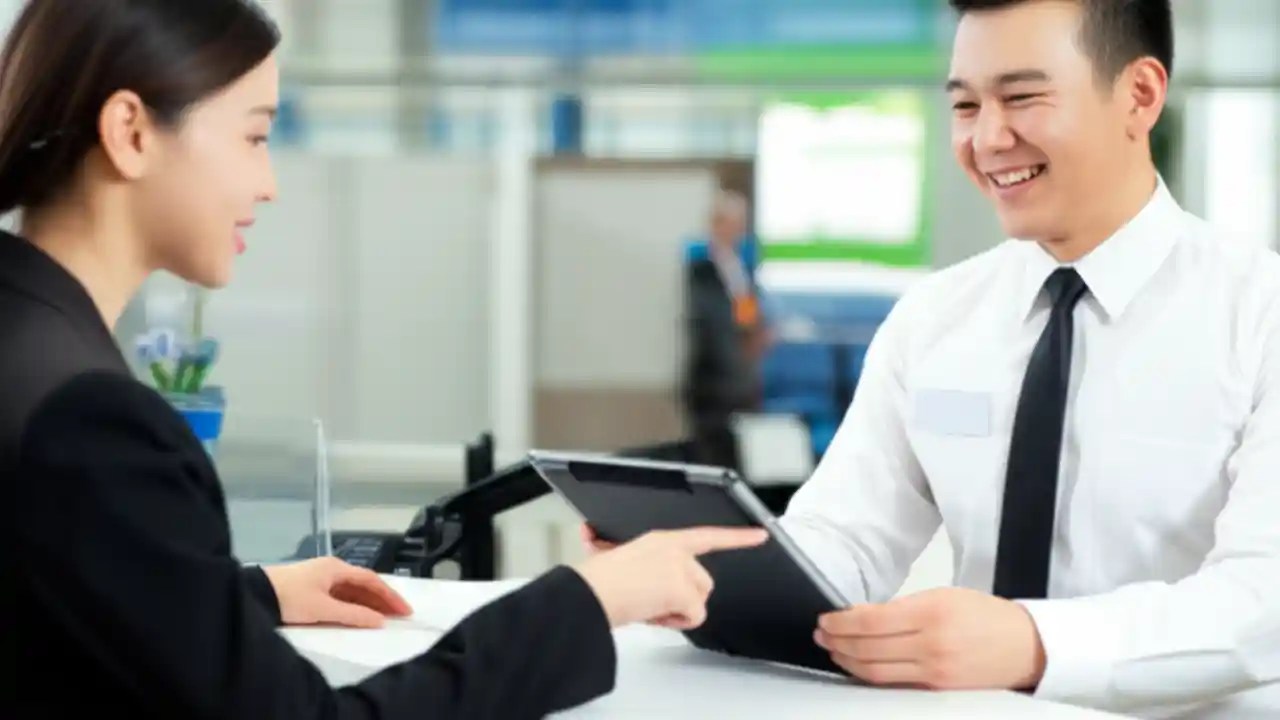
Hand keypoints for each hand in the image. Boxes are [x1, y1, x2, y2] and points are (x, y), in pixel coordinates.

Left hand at [263, 557, 412, 628]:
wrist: (254, 595)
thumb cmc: (289, 598)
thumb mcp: (323, 609)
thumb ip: (353, 615)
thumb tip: (379, 621)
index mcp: (336, 568)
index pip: (371, 580)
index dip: (390, 595)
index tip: (405, 611)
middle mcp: (331, 570)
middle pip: (363, 584)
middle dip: (382, 599)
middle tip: (399, 616)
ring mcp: (320, 578)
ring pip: (351, 590)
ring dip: (369, 603)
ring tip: (384, 618)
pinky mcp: (311, 589)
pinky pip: (340, 596)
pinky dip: (353, 605)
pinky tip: (359, 616)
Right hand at [573, 527, 767, 629]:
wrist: (587, 594)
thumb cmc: (595, 583)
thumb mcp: (622, 560)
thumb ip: (644, 564)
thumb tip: (636, 577)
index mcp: (662, 539)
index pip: (708, 535)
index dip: (738, 537)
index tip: (762, 534)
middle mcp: (675, 549)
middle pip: (703, 582)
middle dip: (683, 598)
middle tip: (651, 601)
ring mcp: (680, 567)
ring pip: (699, 599)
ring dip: (677, 610)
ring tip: (647, 605)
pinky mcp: (681, 588)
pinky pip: (694, 616)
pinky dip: (675, 622)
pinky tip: (652, 613)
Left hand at [815, 587, 1045, 690]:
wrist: (1026, 646)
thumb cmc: (986, 616)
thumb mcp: (943, 596)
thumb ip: (901, 607)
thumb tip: (860, 616)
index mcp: (931, 612)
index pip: (871, 620)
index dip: (841, 622)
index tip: (826, 618)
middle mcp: (931, 644)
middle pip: (868, 649)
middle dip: (837, 642)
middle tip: (822, 634)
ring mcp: (934, 672)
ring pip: (875, 673)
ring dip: (847, 661)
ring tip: (834, 650)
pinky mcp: (937, 691)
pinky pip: (893, 685)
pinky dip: (870, 677)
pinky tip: (858, 667)